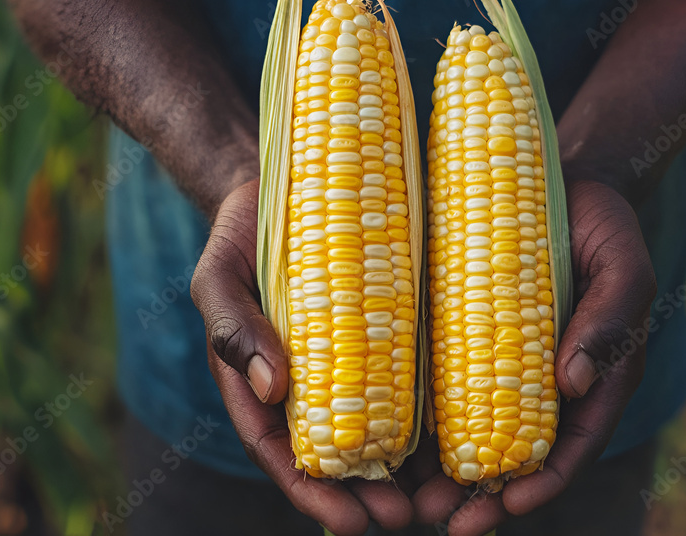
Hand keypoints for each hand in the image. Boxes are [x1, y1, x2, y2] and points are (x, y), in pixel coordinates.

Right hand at [191, 181, 412, 534]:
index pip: (283, 453)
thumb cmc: (240, 237)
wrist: (291, 183)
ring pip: (381, 424)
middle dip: (369, 493)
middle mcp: (311, 380)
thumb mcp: (220, 279)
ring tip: (443, 492)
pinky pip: (412, 375)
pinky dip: (434, 409)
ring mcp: (353, 357)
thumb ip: (234, 331)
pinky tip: (465, 430)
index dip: (313, 493)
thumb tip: (276, 392)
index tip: (349, 523)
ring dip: (409, 465)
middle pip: (339, 453)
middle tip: (404, 517)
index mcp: (261, 383)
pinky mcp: (391, 329)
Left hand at [412, 181, 656, 534]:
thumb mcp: (622, 269)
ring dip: (442, 473)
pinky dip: (421, 422)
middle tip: (441, 521)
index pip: (573, 445)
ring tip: (406, 499)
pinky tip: (388, 441)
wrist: (556, 182)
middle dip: (480, 496)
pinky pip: (443, 388)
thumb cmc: (603, 228)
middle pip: (515, 454)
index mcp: (595, 379)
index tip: (508, 509)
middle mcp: (546, 382)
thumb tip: (572, 384)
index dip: (543, 484)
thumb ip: (607, 323)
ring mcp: (503, 362)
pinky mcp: (464, 337)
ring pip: (473, 432)